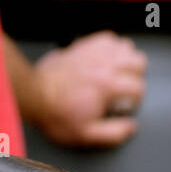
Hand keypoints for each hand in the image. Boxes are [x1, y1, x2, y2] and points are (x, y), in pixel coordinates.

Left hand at [34, 31, 146, 147]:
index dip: (136, 99)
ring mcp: (91, 53)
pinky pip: (105, 38)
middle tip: (125, 88)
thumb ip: (114, 132)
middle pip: (138, 60)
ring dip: (127, 58)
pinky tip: (108, 56)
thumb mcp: (86, 133)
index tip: (124, 106)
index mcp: (106, 85)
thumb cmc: (55, 112)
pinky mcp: (80, 47)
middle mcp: (102, 65)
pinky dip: (111, 45)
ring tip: (120, 71)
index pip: (139, 86)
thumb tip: (130, 127)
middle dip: (136, 76)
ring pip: (124, 45)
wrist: (32, 95)